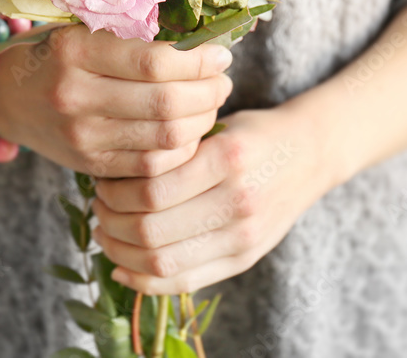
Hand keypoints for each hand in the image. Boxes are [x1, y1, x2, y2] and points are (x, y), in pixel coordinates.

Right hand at [0, 25, 233, 177]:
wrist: (8, 98)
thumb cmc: (58, 53)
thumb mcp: (84, 28)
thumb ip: (135, 32)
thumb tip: (206, 37)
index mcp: (75, 50)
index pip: (155, 61)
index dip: (200, 60)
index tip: (221, 54)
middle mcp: (75, 95)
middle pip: (166, 103)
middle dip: (210, 92)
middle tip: (224, 81)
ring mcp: (82, 137)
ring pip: (166, 138)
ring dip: (203, 120)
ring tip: (212, 103)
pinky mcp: (90, 165)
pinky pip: (153, 166)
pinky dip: (182, 149)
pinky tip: (190, 131)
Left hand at [91, 106, 348, 293]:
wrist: (309, 154)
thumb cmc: (252, 133)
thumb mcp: (215, 125)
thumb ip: (172, 149)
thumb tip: (108, 171)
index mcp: (227, 159)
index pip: (152, 190)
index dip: (113, 191)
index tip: (99, 180)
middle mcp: (239, 201)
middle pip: (152, 230)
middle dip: (111, 221)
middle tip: (97, 206)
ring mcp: (244, 236)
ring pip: (163, 262)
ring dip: (121, 252)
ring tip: (106, 233)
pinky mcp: (244, 259)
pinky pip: (184, 282)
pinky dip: (144, 281)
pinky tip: (122, 267)